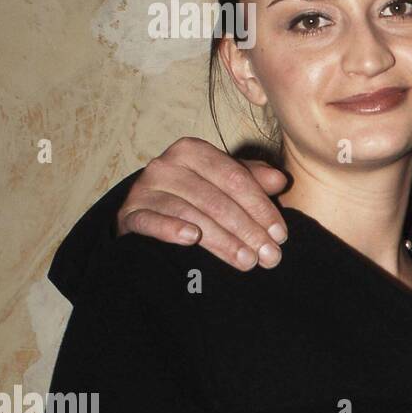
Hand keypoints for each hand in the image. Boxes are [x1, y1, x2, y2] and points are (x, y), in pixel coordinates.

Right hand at [116, 137, 289, 270]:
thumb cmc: (195, 194)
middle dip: (247, 230)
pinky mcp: (130, 212)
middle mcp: (167, 164)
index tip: (280, 234)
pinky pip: (151, 220)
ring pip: (191, 213)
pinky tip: (193, 239)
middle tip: (269, 256)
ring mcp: (145, 188)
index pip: (235, 178)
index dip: (261, 207)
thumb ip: (252, 179)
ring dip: (222, 240)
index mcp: (195, 151)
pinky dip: (172, 229)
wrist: (146, 209)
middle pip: (216, 199)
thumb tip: (281, 180)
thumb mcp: (225, 182)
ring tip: (246, 261)